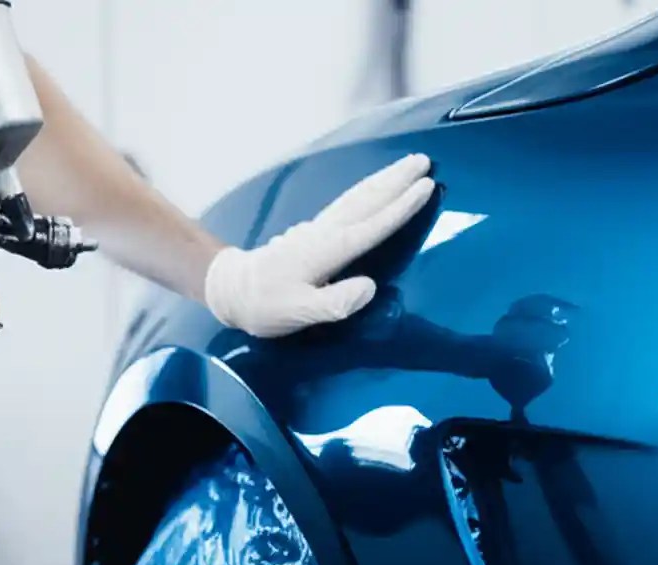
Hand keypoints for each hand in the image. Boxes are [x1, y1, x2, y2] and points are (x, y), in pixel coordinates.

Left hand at [204, 153, 434, 337]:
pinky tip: (374, 188)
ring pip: (358, 197)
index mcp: (328, 251)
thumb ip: (335, 303)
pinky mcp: (314, 232)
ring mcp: (319, 229)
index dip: (402, 207)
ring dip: (384, 179)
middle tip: (424, 159)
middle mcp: (325, 233)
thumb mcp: (298, 313)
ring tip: (407, 165)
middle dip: (397, 179)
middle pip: (368, 200)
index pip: (373, 226)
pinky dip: (367, 191)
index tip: (426, 187)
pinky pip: (348, 204)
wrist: (230, 290)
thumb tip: (369, 287)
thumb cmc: (265, 306)